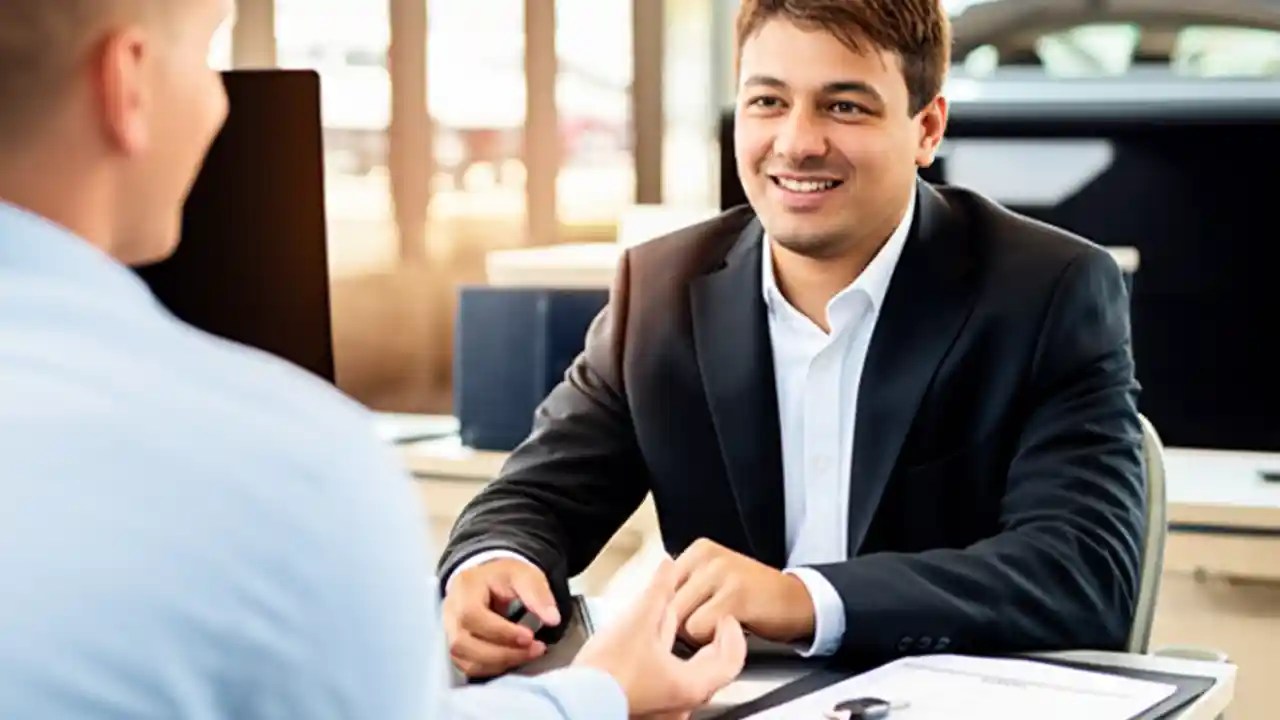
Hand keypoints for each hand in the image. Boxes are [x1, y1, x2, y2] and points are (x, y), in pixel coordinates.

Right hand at [442, 558, 560, 677]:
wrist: (489, 581)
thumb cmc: (505, 578)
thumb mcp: (525, 575)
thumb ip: (538, 595)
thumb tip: (553, 620)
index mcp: (464, 588)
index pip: (471, 615)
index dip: (499, 631)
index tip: (529, 636)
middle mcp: (450, 612)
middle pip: (462, 642)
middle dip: (501, 652)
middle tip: (535, 649)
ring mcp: (449, 632)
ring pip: (464, 659)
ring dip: (499, 663)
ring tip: (529, 654)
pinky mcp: (455, 648)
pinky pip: (467, 667)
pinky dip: (492, 668)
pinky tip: (514, 659)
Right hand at [574, 559, 745, 717]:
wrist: (573, 702)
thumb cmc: (606, 675)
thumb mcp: (637, 622)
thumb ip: (657, 591)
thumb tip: (668, 566)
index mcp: (691, 686)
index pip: (731, 660)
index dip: (733, 634)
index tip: (726, 618)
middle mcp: (681, 704)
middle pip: (711, 670)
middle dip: (710, 640)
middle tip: (710, 621)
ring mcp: (662, 709)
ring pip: (685, 675)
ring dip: (684, 650)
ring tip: (675, 624)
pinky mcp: (643, 707)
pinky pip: (665, 681)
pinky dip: (664, 661)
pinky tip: (649, 644)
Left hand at [672, 538, 814, 645]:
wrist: (797, 602)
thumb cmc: (752, 598)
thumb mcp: (713, 581)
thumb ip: (684, 587)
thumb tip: (649, 609)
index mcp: (698, 550)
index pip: (658, 588)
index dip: (667, 613)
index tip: (683, 620)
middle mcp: (707, 557)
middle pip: (665, 605)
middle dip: (679, 625)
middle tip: (705, 627)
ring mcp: (722, 573)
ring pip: (680, 619)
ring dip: (695, 635)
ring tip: (718, 628)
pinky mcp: (735, 595)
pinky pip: (700, 628)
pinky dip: (711, 639)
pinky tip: (729, 630)